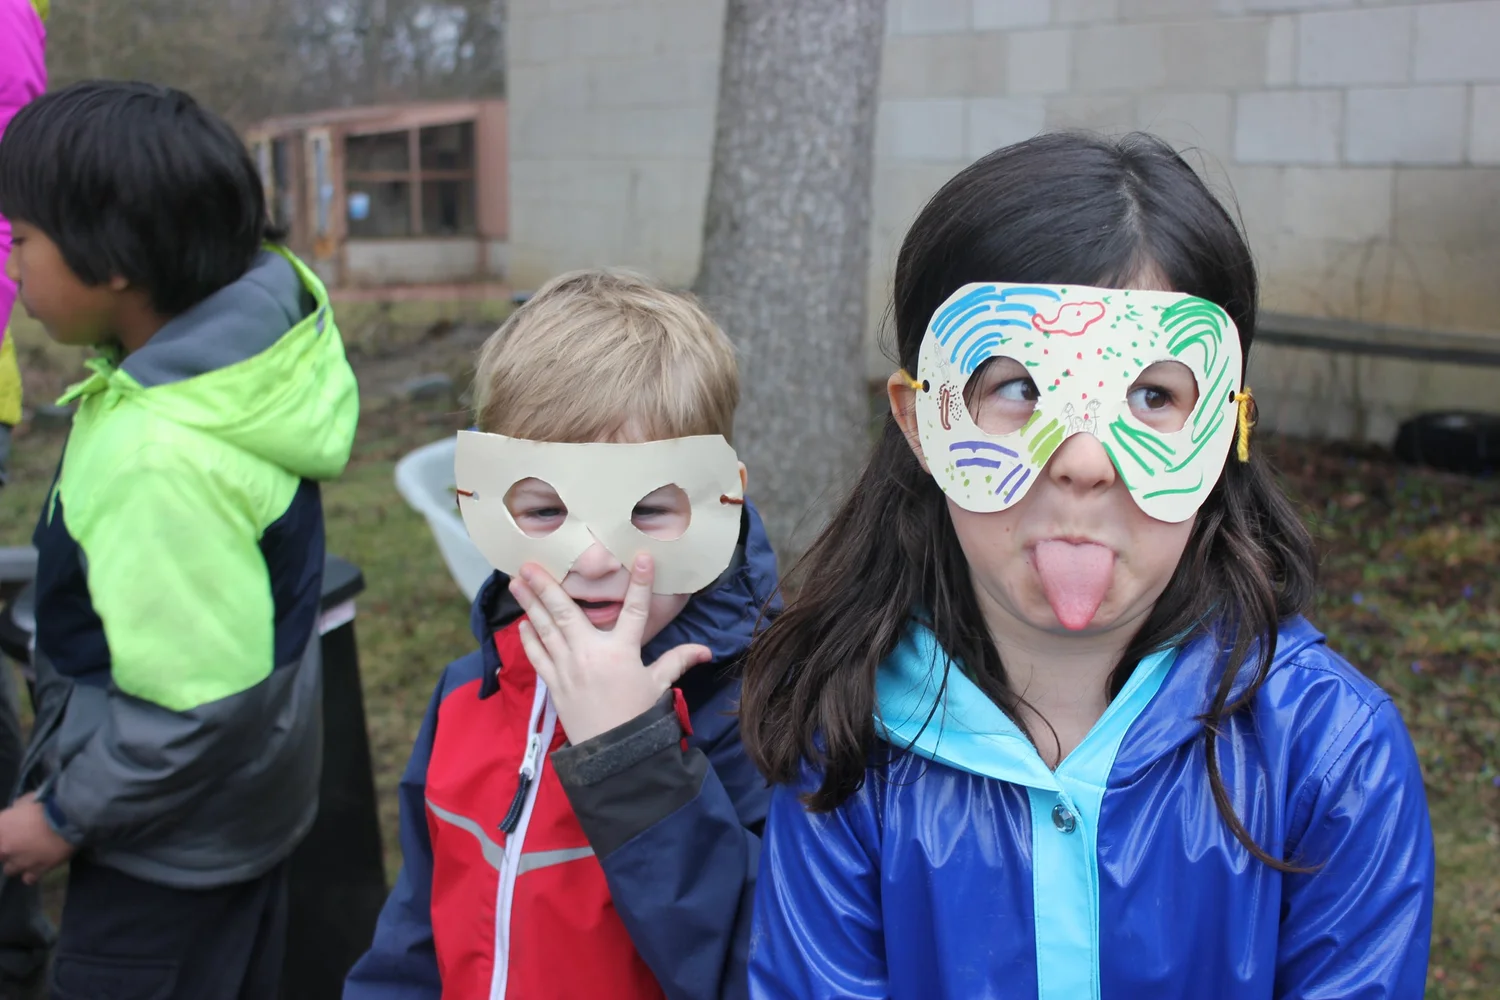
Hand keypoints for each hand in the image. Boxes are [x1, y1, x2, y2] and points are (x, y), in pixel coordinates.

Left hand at [0, 794, 75, 883]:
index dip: (3, 833)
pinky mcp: (36, 870)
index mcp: (1, 827)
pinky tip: (37, 867)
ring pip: (9, 869)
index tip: (9, 831)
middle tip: (20, 842)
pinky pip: (28, 878)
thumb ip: (18, 807)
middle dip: (6, 850)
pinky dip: (32, 874)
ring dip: (17, 863)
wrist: (68, 818)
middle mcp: (4, 847)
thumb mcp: (28, 798)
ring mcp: (19, 861)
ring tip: (29, 856)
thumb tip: (16, 810)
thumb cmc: (47, 803)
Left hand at [508, 554, 710, 744]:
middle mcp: (590, 653)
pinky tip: (521, 622)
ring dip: (529, 604)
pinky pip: (537, 655)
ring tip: (515, 582)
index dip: (641, 583)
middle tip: (528, 564)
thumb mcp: (659, 686)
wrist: (613, 754)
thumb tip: (706, 651)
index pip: (635, 610)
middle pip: (566, 611)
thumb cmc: (637, 717)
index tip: (641, 556)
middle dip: (546, 585)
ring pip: (545, 628)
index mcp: (622, 651)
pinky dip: (528, 638)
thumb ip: (678, 661)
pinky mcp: (554, 683)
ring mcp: (567, 667)